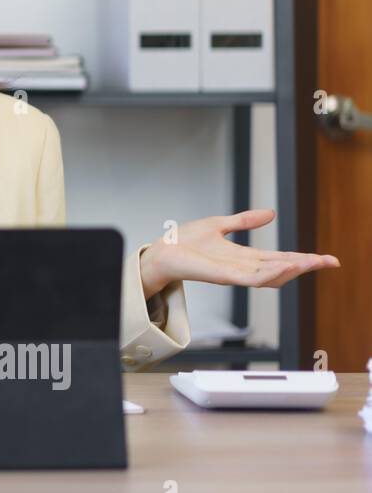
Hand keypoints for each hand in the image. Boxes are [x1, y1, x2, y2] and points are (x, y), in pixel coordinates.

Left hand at [139, 209, 338, 299]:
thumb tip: (271, 213)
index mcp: (245, 257)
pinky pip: (251, 278)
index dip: (303, 258)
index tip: (327, 258)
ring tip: (312, 262)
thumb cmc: (185, 242)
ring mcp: (234, 274)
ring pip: (271, 275)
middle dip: (306, 266)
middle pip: (282, 269)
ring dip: (293, 269)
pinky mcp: (223, 276)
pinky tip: (284, 266)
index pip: (280, 258)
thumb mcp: (220, 225)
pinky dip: (269, 273)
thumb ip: (245, 221)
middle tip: (331, 262)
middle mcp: (243, 267)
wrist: (162, 251)